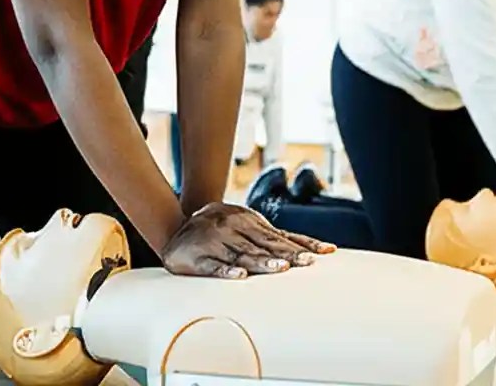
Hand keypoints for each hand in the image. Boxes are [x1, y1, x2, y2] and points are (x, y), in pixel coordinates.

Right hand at [160, 202, 335, 278]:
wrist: (173, 229)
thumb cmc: (218, 231)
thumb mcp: (242, 226)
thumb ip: (270, 238)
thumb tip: (309, 251)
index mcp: (247, 220)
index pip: (280, 235)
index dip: (301, 244)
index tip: (322, 254)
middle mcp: (232, 228)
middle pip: (264, 244)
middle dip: (287, 254)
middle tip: (307, 263)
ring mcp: (214, 242)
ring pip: (242, 254)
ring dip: (262, 261)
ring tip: (280, 268)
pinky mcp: (197, 257)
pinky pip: (213, 266)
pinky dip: (227, 271)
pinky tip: (240, 276)